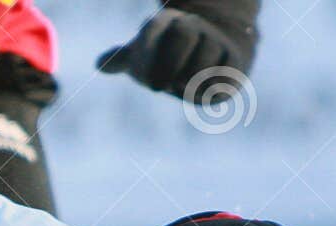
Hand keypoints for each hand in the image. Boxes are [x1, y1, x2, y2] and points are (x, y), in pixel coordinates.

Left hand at [96, 2, 257, 100]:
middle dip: (169, 63)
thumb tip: (100, 64)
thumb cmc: (172, 54)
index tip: (149, 83)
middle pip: (183, 32)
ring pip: (202, 57)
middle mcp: (192, 25)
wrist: (221, 40)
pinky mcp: (235, 60)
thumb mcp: (144, 55)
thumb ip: (122, 60)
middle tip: (161, 87)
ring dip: (189, 81)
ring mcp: (214, 40)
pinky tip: (201, 91)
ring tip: (184, 86)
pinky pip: (223, 77)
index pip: (154, 28)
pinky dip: (209, 89)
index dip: (149, 56)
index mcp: (166, 23)